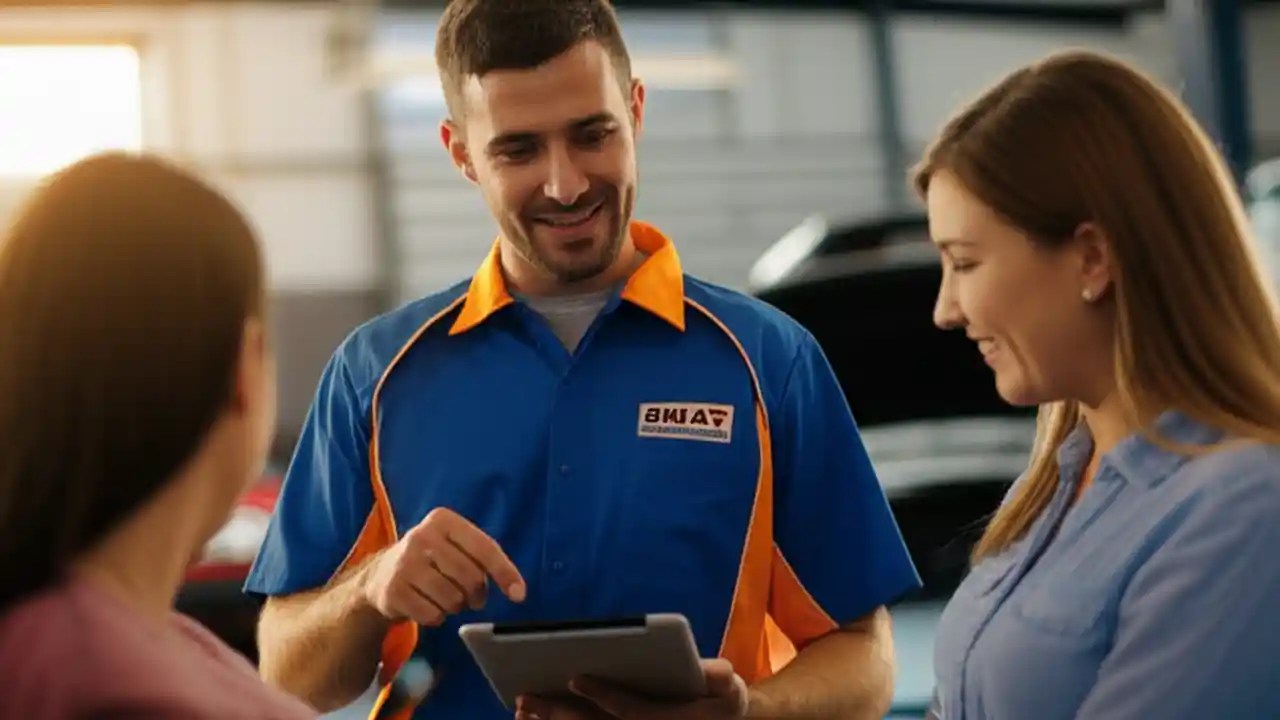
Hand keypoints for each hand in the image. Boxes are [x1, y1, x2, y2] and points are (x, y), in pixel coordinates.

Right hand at [361, 507, 525, 625]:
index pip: (484, 547)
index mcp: (443, 520)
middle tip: (472, 598)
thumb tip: (517, 590)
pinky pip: (432, 615)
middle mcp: (422, 536)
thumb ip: (485, 559)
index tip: (519, 595)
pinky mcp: (393, 590)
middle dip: (477, 594)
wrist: (380, 575)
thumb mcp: (456, 546)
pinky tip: (427, 605)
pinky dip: (436, 617)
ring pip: (452, 599)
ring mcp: (404, 563)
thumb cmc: (432, 559)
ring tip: (446, 597)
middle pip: (470, 577)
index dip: (505, 572)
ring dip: (455, 606)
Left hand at [514, 659, 748, 719]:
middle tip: (529, 699)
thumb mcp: (728, 687)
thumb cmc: (720, 699)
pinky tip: (532, 717)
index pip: (634, 712)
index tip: (577, 678)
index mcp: (670, 719)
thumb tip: (715, 671)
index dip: (605, 696)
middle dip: (561, 716)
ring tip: (523, 708)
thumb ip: (720, 678)